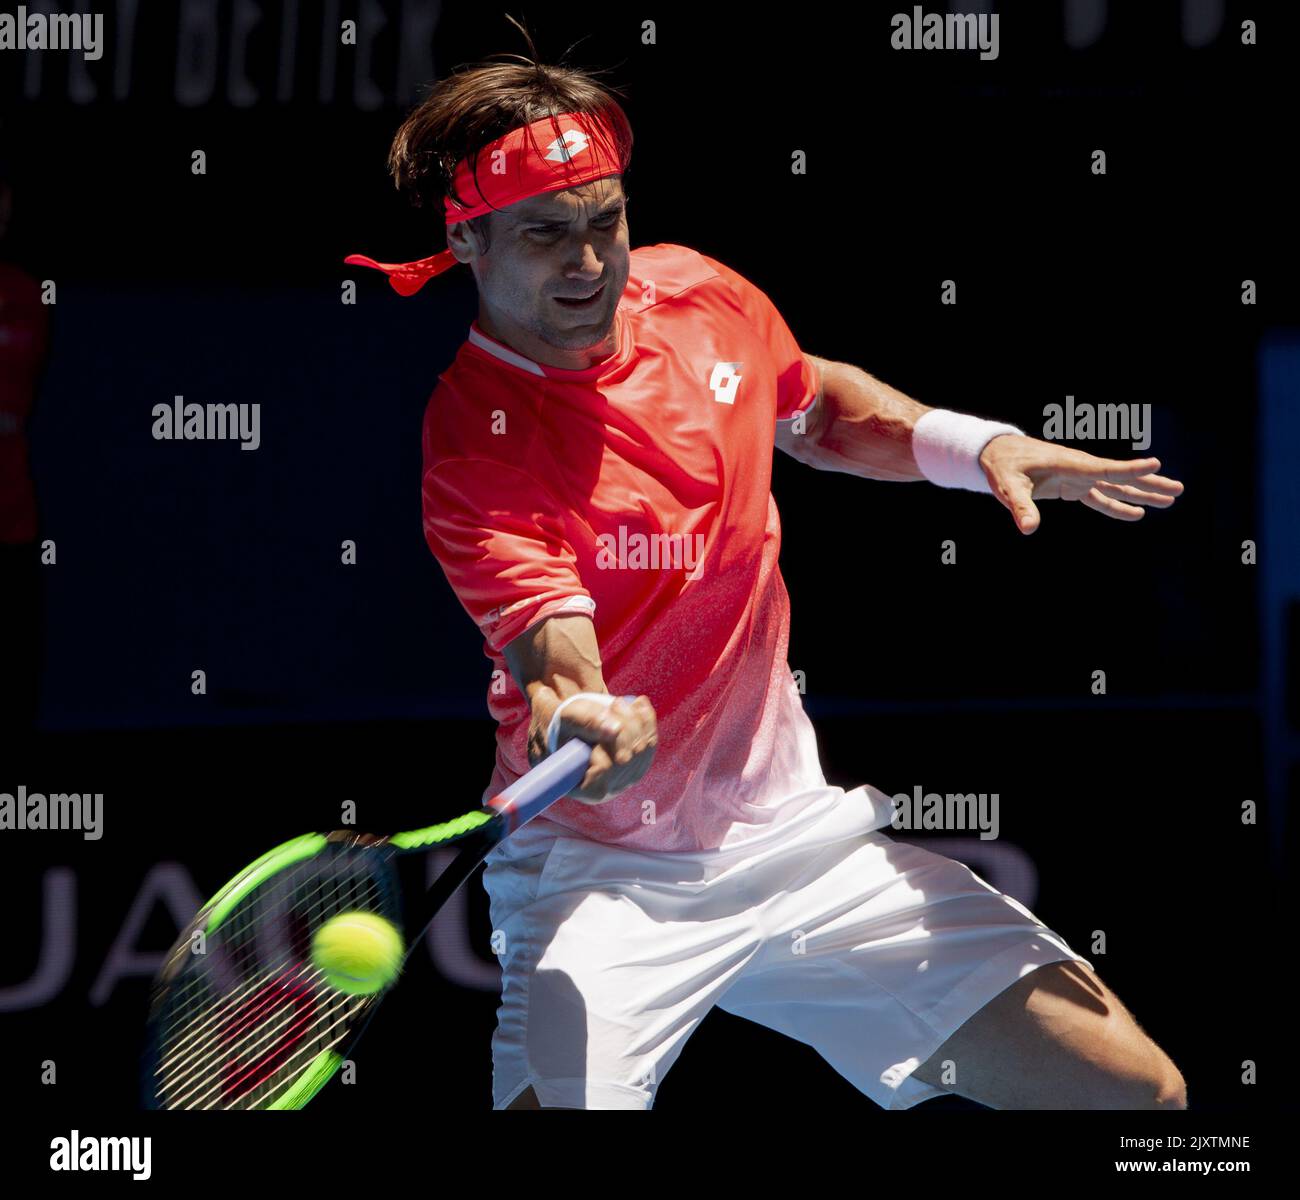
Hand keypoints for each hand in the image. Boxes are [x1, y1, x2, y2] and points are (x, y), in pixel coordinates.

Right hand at [534, 693, 657, 803]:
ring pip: (642, 749)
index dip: (608, 742)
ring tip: (619, 703)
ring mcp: (625, 779)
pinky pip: (651, 742)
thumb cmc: (565, 724)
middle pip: (627, 758)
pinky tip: (640, 704)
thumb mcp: (569, 718)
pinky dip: (647, 720)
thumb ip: (587, 722)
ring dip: (635, 720)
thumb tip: (615, 730)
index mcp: (584, 787)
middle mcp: (608, 789)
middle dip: (624, 724)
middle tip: (613, 703)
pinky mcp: (639, 765)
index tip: (603, 717)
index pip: (605, 768)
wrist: (575, 723)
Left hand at [978, 435, 1184, 534]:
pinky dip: (1118, 505)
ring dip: (1142, 493)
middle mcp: (1079, 469)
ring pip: (1116, 487)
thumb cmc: (1003, 467)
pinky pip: (1100, 496)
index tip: (1156, 462)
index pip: (1104, 469)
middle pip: (1120, 478)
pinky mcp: (1073, 485)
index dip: (1129, 469)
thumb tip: (1028, 528)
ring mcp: (1078, 476)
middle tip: (1178, 490)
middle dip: (1149, 484)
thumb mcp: (1008, 488)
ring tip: (1171, 499)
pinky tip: (1137, 513)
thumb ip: (1020, 507)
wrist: (997, 453)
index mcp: (1069, 465)